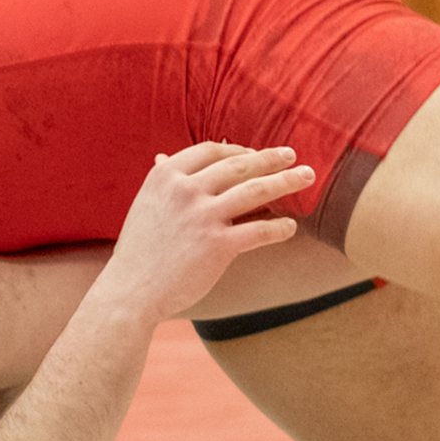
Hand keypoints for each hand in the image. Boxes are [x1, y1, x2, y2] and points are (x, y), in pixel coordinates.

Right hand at [101, 142, 311, 320]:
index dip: (238, 150)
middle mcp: (185, 190)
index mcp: (166, 176)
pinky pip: (259, 230)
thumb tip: (162, 157)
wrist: (130, 290)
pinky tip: (291, 227)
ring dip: (287, 182)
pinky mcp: (217, 245)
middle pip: (239, 165)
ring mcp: (202, 216)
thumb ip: (161, 182)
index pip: (211, 151)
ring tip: (308, 177)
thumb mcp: (145, 205)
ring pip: (256, 191)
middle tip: (294, 156)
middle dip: (271, 159)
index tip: (254, 154)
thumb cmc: (139, 250)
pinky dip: (280, 228)